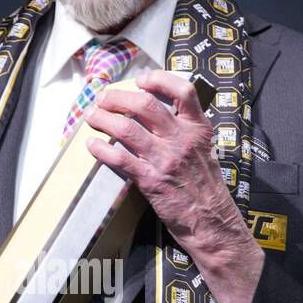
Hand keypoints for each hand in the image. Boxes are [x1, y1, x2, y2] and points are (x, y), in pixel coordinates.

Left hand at [83, 69, 263, 302]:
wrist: (211, 223)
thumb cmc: (205, 189)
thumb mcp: (203, 152)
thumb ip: (185, 132)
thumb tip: (158, 117)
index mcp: (198, 130)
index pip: (183, 91)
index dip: (159, 80)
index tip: (142, 80)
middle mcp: (181, 140)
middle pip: (145, 105)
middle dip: (118, 98)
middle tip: (103, 98)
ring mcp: (165, 159)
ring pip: (126, 129)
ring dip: (103, 119)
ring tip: (92, 117)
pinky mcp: (150, 180)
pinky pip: (120, 158)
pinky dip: (101, 149)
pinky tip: (92, 146)